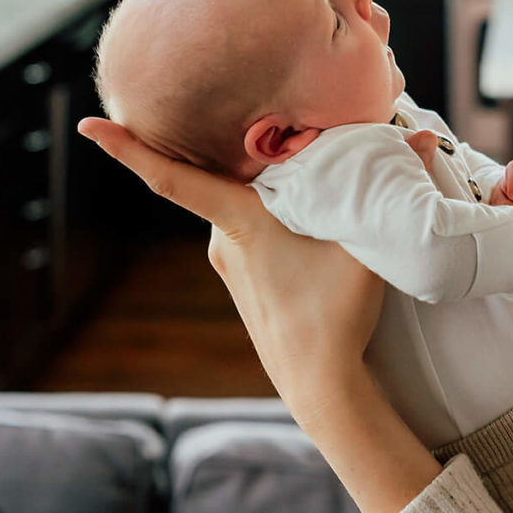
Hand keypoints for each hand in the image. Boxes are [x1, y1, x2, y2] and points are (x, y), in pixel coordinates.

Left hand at [77, 116, 440, 512]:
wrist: (320, 387)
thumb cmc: (335, 315)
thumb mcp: (367, 244)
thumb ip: (389, 186)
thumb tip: (422, 138)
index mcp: (238, 222)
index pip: (173, 178)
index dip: (129, 151)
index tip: (90, 125)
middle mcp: (223, 240)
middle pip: (233, 177)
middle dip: (252, 152)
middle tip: (288, 126)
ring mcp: (229, 262)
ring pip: (246, 205)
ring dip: (274, 190)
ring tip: (318, 180)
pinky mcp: (243, 278)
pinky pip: (253, 229)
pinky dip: (276, 215)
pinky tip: (311, 220)